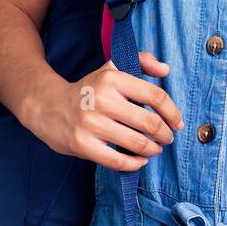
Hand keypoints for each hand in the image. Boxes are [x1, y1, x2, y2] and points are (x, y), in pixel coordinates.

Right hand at [26, 51, 184, 171]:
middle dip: (165, 134)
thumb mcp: (112, 68)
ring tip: (155, 149)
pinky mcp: (82, 145)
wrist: (48, 106)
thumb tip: (165, 69)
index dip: (172, 112)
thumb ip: (141, 62)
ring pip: (137, 143)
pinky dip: (135, 163)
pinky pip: (118, 161)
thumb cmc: (88, 89)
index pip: (155, 96)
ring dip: (153, 149)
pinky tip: (140, 160)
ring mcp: (91, 124)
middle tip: (168, 138)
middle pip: (150, 122)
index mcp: (113, 78)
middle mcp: (103, 100)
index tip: (178, 122)